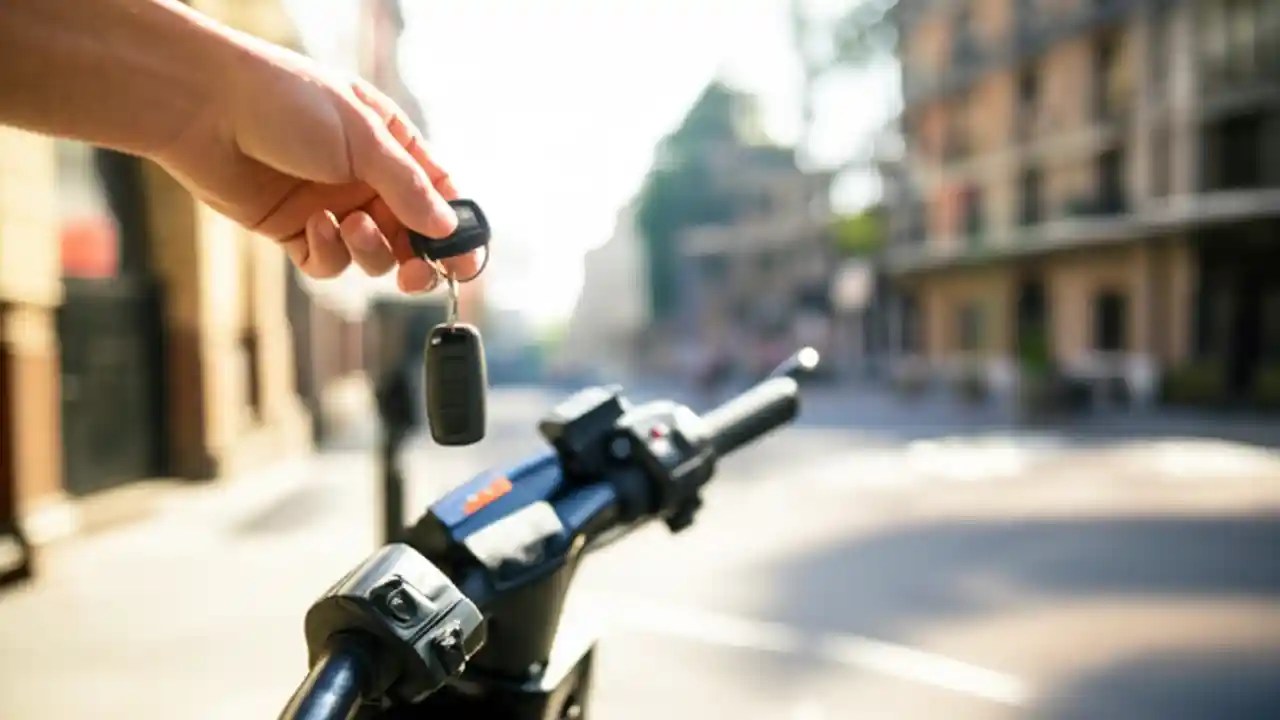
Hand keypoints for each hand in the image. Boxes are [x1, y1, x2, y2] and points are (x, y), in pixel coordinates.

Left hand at [154, 39, 472, 292]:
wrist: (202, 107)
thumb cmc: (286, 102)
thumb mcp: (363, 138)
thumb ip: (408, 187)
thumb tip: (446, 227)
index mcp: (391, 145)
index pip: (440, 194)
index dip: (456, 230)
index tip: (464, 261)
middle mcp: (365, 179)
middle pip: (411, 236)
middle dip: (418, 258)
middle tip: (415, 271)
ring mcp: (331, 207)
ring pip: (372, 255)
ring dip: (370, 251)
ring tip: (351, 225)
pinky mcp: (294, 231)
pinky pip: (328, 264)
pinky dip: (329, 254)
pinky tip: (314, 227)